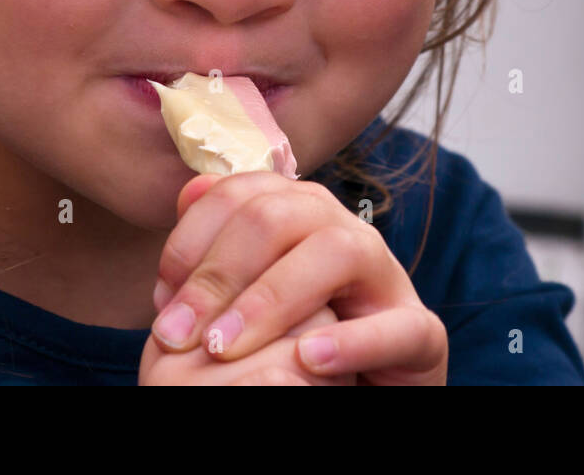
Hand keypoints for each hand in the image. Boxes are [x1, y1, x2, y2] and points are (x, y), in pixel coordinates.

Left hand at [149, 172, 446, 385]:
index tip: (162, 298)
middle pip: (281, 216)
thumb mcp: (245, 296)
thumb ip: (218, 248)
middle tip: (179, 334)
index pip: (241, 194)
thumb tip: (189, 191)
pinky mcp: (422, 333)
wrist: (361, 391)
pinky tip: (309, 359)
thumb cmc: (291, 343)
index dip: (193, 239)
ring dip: (272, 299)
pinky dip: (354, 341)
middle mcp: (343, 230)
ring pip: (338, 250)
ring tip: (226, 348)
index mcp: (298, 214)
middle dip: (219, 274)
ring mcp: (386, 277)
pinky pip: (399, 326)